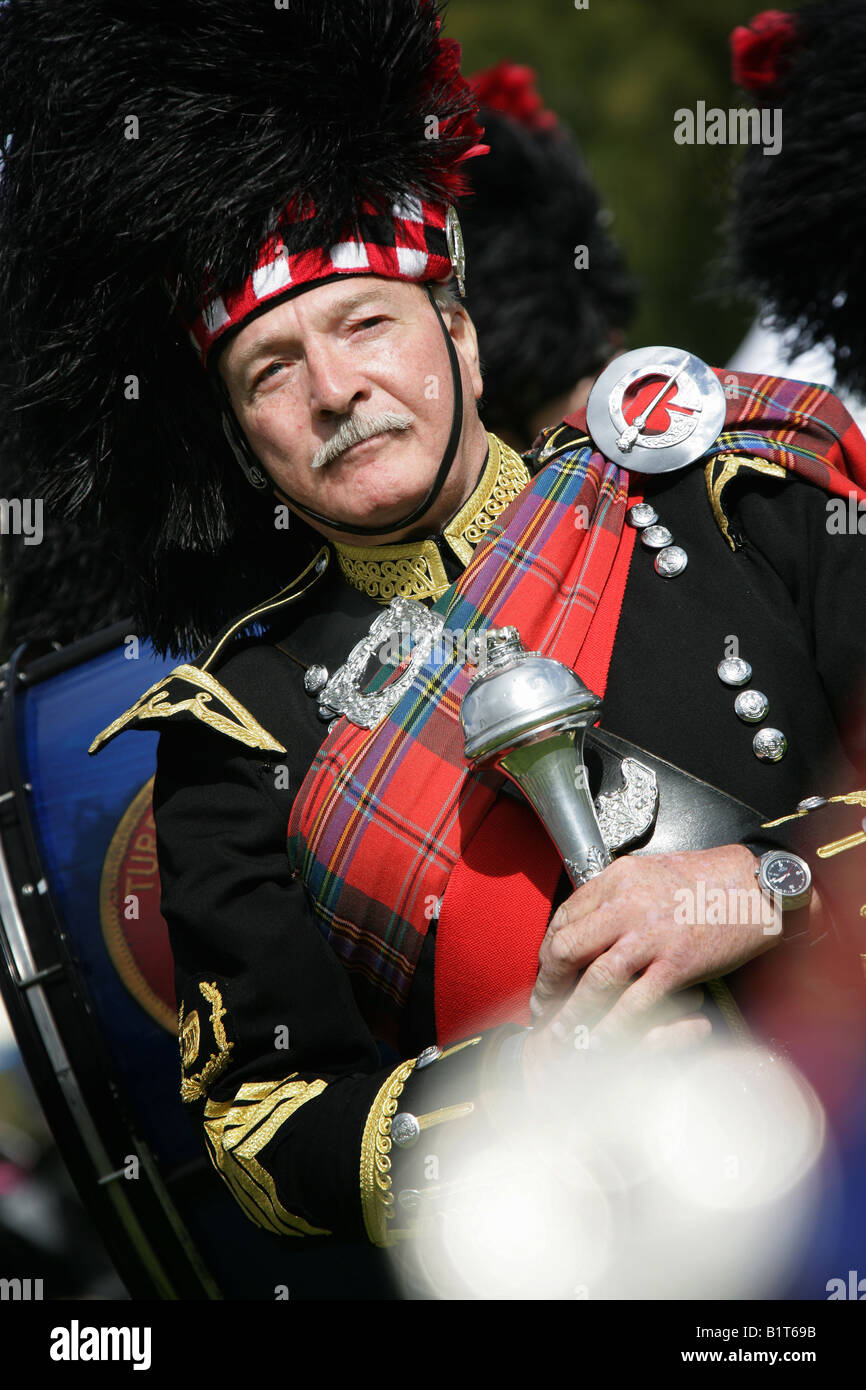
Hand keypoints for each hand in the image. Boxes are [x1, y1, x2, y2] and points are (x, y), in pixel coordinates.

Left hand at [525, 844, 778, 1072]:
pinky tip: (599, 1042)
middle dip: (548, 982)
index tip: (547, 969)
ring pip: (594, 980)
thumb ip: (618, 893)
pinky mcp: (676, 964)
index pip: (564, 916)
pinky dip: (612, 1028)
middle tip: (543, 1003)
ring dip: (571, 1012)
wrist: (757, 886)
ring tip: (560, 1033)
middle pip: (566, 947)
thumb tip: (590, 918)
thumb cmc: (708, 879)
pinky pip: (634, 1004)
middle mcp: (627, 905)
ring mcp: (651, 936)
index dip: (548, 948)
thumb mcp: (651, 871)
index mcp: (618, 879)